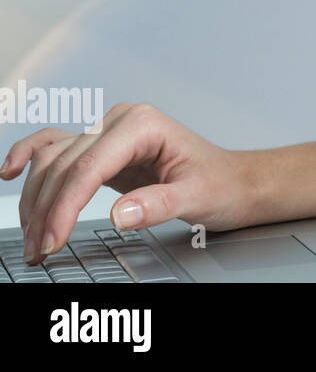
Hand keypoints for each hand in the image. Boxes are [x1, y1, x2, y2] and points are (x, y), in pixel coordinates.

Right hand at [0, 102, 258, 265]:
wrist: (235, 182)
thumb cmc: (222, 184)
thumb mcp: (198, 197)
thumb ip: (159, 204)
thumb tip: (120, 214)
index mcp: (143, 125)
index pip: (88, 167)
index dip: (65, 206)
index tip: (53, 241)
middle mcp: (121, 122)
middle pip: (64, 165)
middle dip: (46, 210)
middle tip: (39, 251)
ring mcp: (109, 132)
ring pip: (53, 161)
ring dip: (36, 199)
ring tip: (34, 239)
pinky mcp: (103, 149)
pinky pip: (57, 150)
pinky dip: (31, 160)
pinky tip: (9, 172)